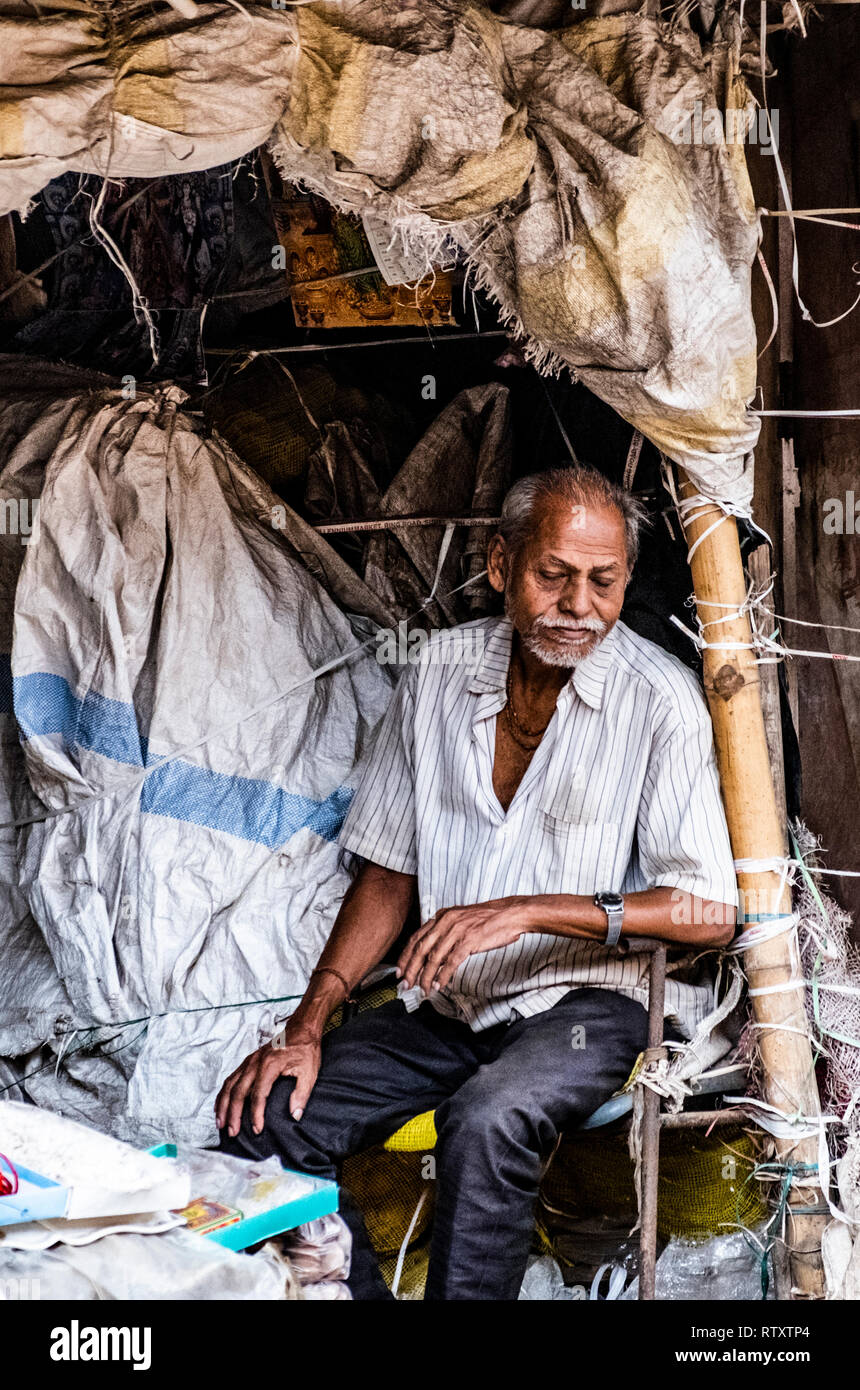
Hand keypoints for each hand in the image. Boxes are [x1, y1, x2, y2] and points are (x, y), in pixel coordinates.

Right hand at [215, 1018, 321, 1137]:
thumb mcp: (310, 1072)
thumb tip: (295, 1115)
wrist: (301, 1028)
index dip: (256, 1114)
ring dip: (223, 1105)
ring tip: (220, 1123)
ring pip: (230, 1085)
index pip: (258, 1094)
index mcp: (270, 1065)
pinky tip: (221, 1105)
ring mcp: (249, 1061)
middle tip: (232, 1132)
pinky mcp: (248, 1062)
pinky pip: (230, 1079)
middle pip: (238, 1091)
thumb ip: (302, 1094)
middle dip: (233, 1114)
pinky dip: (223, 1094)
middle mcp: (255, 1062)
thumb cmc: (305, 1049)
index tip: (257, 1129)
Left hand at [397, 897, 532, 995]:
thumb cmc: (487, 920)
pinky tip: (439, 985)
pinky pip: (451, 962)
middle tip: (405, 985)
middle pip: (421, 949)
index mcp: (441, 916)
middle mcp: (446, 921)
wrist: (510, 914)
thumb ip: (444, 933)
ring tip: (423, 989)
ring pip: (434, 957)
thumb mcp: (460, 920)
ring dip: (426, 976)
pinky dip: (443, 976)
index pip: (416, 937)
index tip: (399, 971)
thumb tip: (431, 954)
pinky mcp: (469, 941)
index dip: (405, 956)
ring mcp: (457, 931)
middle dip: (411, 969)